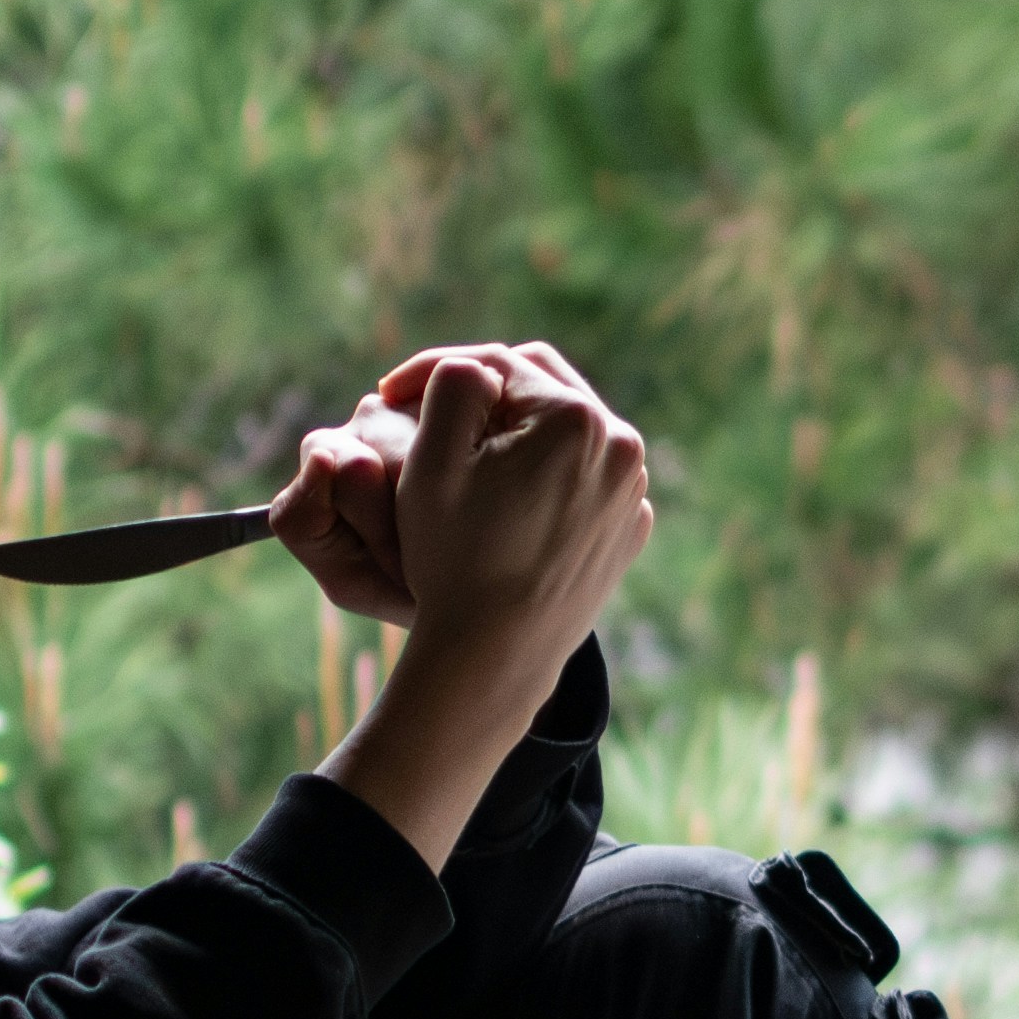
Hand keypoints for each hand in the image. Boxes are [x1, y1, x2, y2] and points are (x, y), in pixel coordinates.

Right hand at [293, 339, 654, 885]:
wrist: (496, 655)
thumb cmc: (454, 558)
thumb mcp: (432, 461)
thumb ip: (452, 383)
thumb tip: (475, 364)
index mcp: (574, 417)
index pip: (497, 363)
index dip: (434, 369)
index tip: (386, 392)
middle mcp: (620, 446)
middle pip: (542, 385)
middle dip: (483, 391)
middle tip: (426, 408)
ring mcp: (632, 490)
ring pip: (567, 430)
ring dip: (517, 428)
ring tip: (463, 448)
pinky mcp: (630, 528)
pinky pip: (585, 478)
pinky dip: (548, 473)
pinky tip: (504, 495)